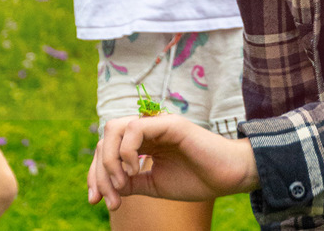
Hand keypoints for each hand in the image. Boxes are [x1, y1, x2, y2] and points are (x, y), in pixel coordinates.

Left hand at [87, 115, 259, 210]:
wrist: (228, 177)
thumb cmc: (197, 179)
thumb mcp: (155, 185)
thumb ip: (131, 183)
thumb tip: (107, 187)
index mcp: (143, 142)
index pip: (107, 149)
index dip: (95, 174)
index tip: (95, 200)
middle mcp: (147, 129)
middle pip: (105, 138)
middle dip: (98, 170)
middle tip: (108, 199)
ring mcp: (157, 124)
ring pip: (114, 129)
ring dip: (110, 160)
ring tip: (123, 184)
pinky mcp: (169, 123)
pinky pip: (135, 128)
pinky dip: (127, 152)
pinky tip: (136, 171)